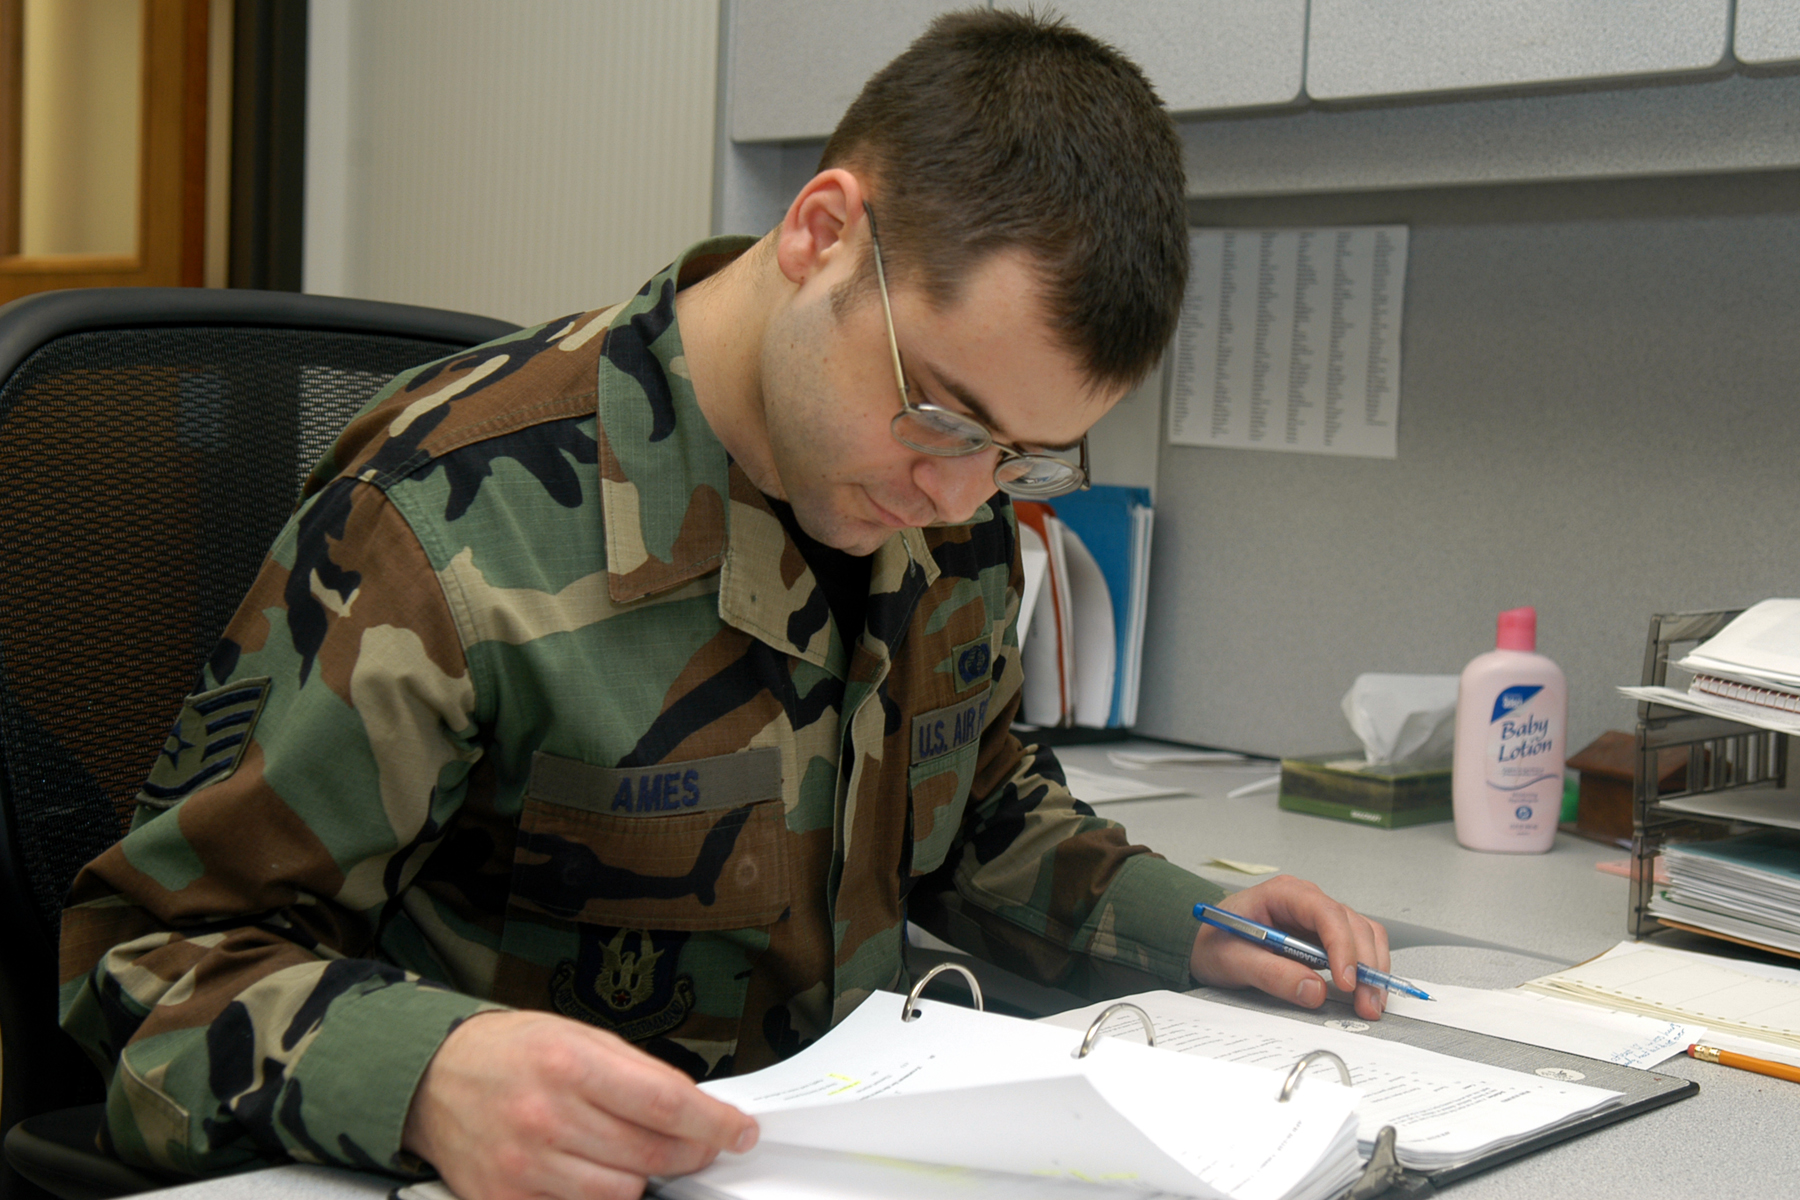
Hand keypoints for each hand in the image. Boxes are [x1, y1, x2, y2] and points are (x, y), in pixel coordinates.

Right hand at [402, 1009, 758, 1199]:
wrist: (433, 1079)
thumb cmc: (513, 1052)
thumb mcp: (580, 1036)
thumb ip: (639, 1074)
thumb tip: (697, 1109)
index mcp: (570, 1063)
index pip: (666, 1105)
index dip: (715, 1124)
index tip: (740, 1131)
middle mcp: (546, 1116)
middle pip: (651, 1154)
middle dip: (691, 1152)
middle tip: (700, 1143)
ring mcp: (525, 1166)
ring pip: (622, 1194)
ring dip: (644, 1178)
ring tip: (637, 1153)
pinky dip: (600, 1197)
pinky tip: (596, 1172)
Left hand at [1186, 875, 1390, 1020]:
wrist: (1205, 944)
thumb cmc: (1214, 942)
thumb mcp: (1233, 960)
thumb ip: (1271, 974)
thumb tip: (1313, 990)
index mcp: (1283, 894)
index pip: (1326, 913)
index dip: (1342, 946)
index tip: (1346, 980)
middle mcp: (1307, 901)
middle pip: (1353, 925)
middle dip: (1365, 965)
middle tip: (1366, 1002)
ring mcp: (1318, 919)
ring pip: (1363, 935)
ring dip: (1372, 969)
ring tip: (1370, 1004)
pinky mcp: (1324, 938)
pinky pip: (1357, 948)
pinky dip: (1367, 970)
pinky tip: (1365, 993)